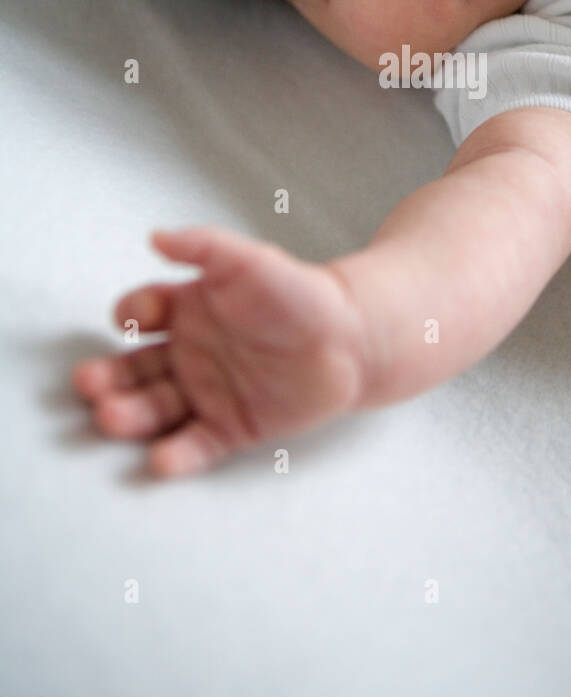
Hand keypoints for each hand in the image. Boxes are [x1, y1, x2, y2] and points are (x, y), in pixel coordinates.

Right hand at [72, 227, 368, 477]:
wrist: (355, 337)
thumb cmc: (301, 292)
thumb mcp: (249, 261)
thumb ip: (203, 247)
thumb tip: (155, 237)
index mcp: (189, 310)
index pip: (143, 314)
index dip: (132, 315)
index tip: (132, 318)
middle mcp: (191, 353)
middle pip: (136, 369)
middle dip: (109, 377)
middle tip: (88, 385)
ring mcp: (209, 391)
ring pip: (156, 408)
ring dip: (130, 415)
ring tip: (110, 418)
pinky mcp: (233, 426)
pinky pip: (197, 444)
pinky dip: (177, 455)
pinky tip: (158, 459)